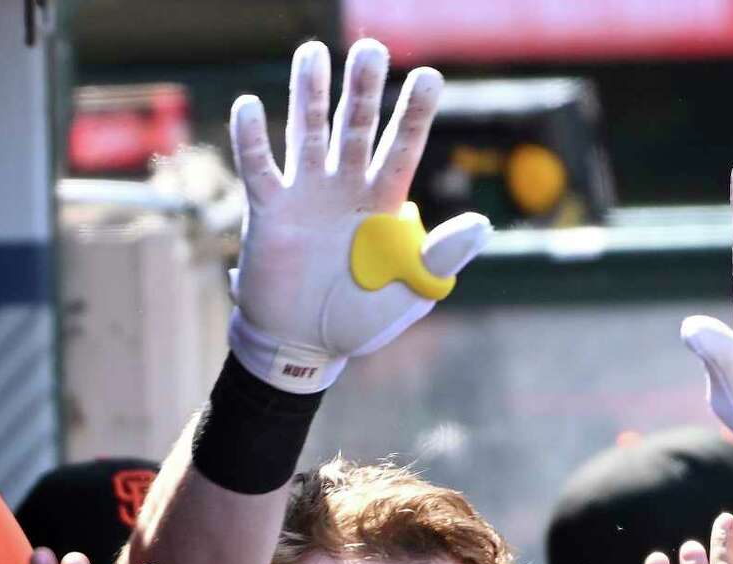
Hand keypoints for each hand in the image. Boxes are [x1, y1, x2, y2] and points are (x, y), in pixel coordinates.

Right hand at [227, 39, 490, 391]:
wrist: (304, 345)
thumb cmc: (360, 318)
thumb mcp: (411, 289)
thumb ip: (442, 255)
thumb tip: (483, 223)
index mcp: (382, 200)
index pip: (401, 146)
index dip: (414, 113)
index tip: (429, 76)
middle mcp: (344, 186)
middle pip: (355, 126)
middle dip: (362, 89)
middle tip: (370, 49)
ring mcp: (305, 193)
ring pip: (307, 132)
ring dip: (309, 94)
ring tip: (312, 52)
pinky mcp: (269, 210)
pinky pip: (260, 168)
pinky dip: (252, 139)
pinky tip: (249, 106)